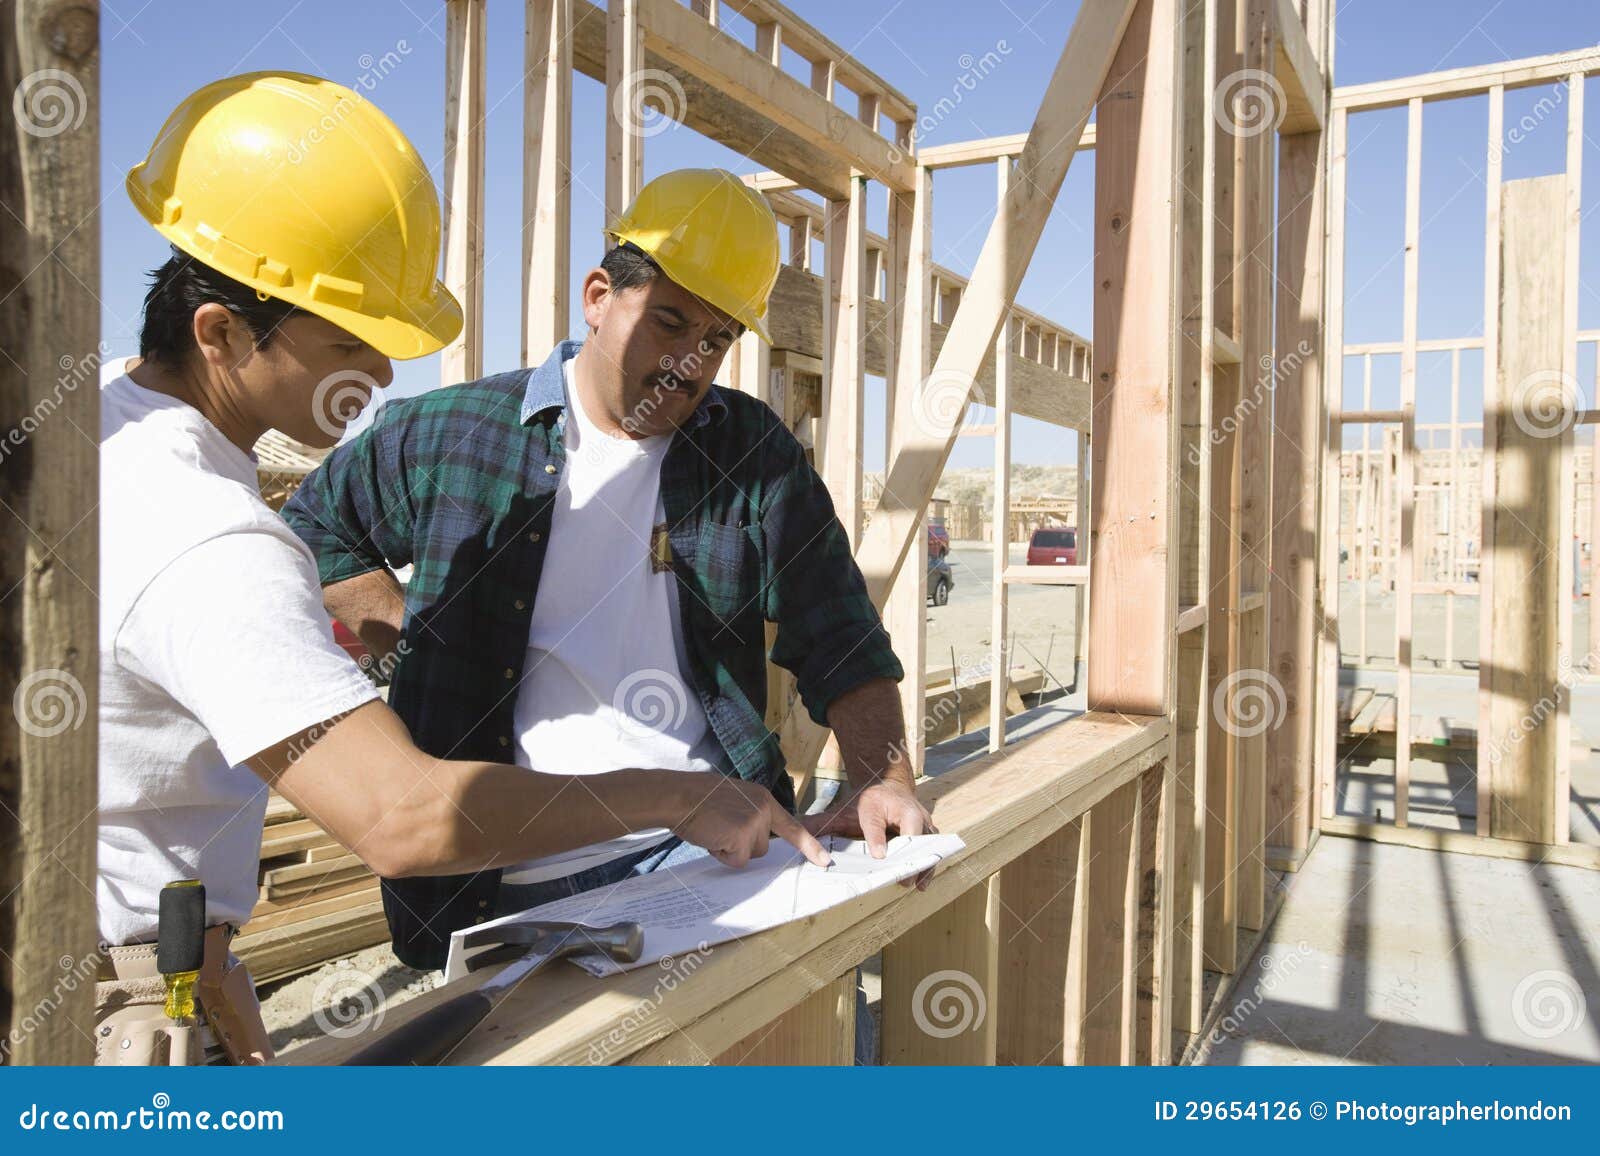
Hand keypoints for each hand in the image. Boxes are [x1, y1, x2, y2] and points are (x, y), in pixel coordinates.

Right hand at [667, 773, 832, 869]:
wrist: (679, 796)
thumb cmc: (697, 799)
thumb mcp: (732, 800)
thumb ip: (749, 814)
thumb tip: (752, 839)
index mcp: (762, 798)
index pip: (791, 827)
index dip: (808, 846)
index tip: (824, 862)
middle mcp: (764, 809)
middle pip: (763, 846)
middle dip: (742, 845)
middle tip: (720, 828)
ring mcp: (755, 822)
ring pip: (750, 855)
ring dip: (731, 850)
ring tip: (714, 830)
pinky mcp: (743, 835)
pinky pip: (737, 860)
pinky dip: (722, 854)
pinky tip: (712, 836)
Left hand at [802, 777, 935, 887]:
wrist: (888, 785)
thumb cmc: (869, 798)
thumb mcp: (849, 808)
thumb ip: (827, 822)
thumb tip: (801, 830)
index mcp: (898, 807)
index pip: (892, 824)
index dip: (883, 840)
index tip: (880, 857)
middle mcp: (916, 816)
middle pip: (918, 840)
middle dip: (912, 859)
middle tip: (904, 880)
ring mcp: (925, 827)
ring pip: (929, 848)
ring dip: (924, 867)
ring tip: (917, 886)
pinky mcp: (927, 836)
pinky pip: (930, 853)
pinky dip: (926, 867)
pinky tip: (920, 884)